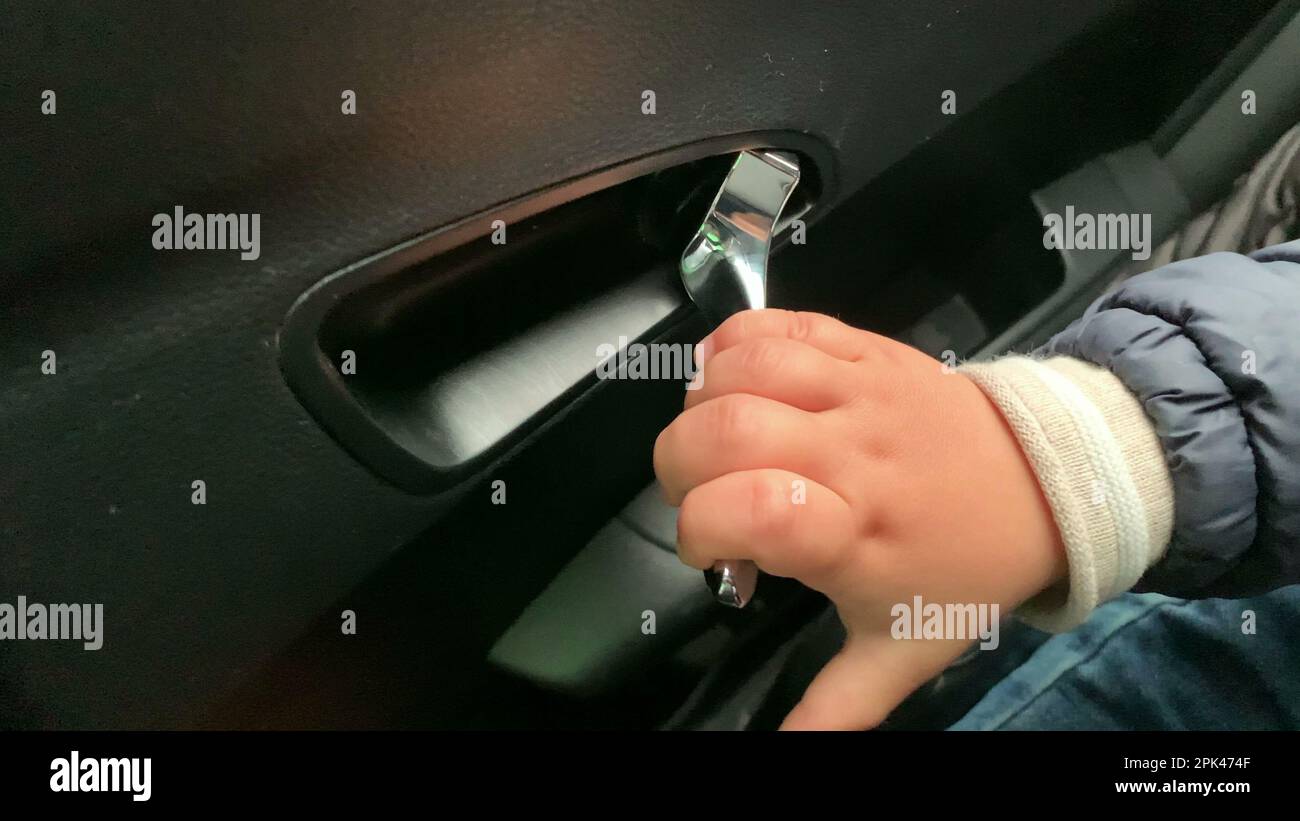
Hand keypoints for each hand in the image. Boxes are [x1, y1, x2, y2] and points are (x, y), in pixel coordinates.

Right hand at [653, 309, 1065, 729]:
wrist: (1048, 481)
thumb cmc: (967, 566)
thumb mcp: (906, 650)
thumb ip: (836, 704)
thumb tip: (783, 750)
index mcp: (856, 531)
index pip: (748, 508)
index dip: (701, 532)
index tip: (716, 557)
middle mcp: (851, 451)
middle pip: (723, 429)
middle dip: (678, 466)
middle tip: (703, 495)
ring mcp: (857, 387)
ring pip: (741, 367)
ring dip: (701, 404)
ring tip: (719, 440)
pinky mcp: (863, 346)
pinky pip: (776, 323)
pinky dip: (733, 345)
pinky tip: (734, 381)